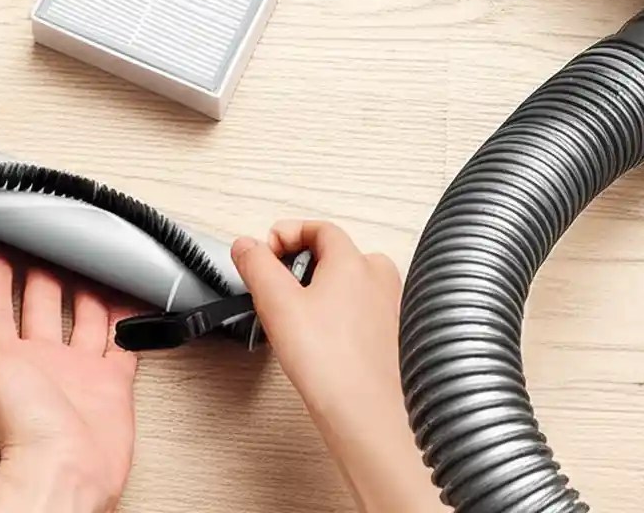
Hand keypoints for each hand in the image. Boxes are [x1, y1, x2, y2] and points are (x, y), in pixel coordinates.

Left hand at [0, 255, 138, 512]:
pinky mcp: (111, 386)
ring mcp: (79, 373)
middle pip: (44, 309)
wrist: (68, 468)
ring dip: (86, 297)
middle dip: (46, 279)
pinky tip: (127, 312)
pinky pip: (121, 349)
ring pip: (85, 322)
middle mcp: (45, 363)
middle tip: (50, 251)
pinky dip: (126, 329)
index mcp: (12, 357)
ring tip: (90, 271)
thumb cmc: (28, 428)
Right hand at [231, 221, 446, 512]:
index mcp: (355, 261)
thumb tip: (246, 246)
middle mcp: (381, 278)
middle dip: (303, 265)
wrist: (368, 416)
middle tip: (279, 289)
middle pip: (335, 254)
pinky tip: (325, 342)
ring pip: (351, 284)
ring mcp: (394, 306)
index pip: (319, 228)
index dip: (286, 234)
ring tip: (300, 320)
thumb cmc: (332, 366)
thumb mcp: (277, 305)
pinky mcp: (397, 334)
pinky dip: (342, 316)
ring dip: (323, 291)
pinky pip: (364, 311)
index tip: (265, 252)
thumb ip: (257, 266)